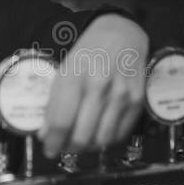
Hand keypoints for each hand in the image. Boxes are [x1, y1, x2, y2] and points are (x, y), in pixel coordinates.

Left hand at [38, 15, 147, 157]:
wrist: (121, 35)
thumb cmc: (88, 53)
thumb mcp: (63, 71)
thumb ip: (53, 103)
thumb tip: (46, 134)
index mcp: (74, 75)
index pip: (62, 121)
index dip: (53, 142)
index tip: (49, 150)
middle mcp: (99, 86)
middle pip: (82, 135)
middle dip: (69, 148)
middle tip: (63, 147)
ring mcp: (121, 94)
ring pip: (102, 139)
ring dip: (88, 147)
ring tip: (79, 142)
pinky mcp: (137, 100)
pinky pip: (119, 134)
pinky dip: (106, 141)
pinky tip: (97, 134)